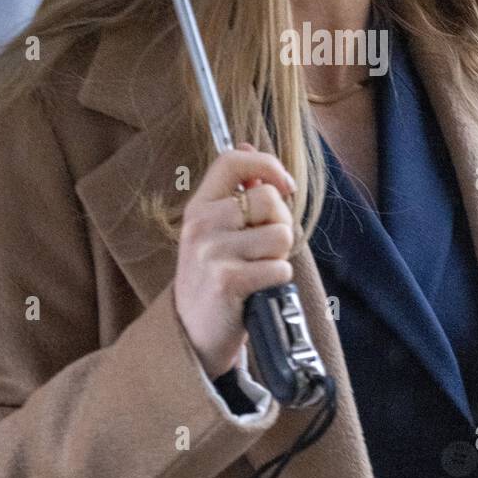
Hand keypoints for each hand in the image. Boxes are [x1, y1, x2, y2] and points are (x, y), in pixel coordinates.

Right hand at [173, 143, 296, 379]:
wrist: (193, 333)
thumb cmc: (213, 277)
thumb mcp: (215, 230)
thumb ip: (234, 191)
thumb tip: (247, 145)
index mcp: (199, 206)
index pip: (232, 161)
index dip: (266, 164)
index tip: (285, 185)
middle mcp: (201, 224)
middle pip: (269, 198)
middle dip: (280, 222)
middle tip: (265, 246)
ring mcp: (211, 252)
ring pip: (279, 234)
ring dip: (280, 254)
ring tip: (258, 269)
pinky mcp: (227, 281)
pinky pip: (279, 267)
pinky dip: (278, 280)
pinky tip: (258, 288)